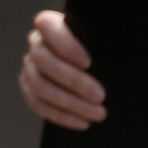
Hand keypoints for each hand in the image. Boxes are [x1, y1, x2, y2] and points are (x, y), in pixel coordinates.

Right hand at [20, 10, 105, 129]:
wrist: (99, 70)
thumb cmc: (106, 53)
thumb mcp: (106, 44)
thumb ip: (105, 45)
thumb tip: (118, 54)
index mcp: (51, 25)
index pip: (46, 25)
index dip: (64, 44)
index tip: (88, 63)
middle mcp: (36, 43)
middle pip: (43, 60)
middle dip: (73, 80)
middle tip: (101, 96)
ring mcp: (30, 66)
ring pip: (40, 85)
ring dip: (69, 103)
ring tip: (98, 114)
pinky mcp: (30, 87)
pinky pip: (37, 103)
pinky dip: (60, 115)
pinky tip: (83, 122)